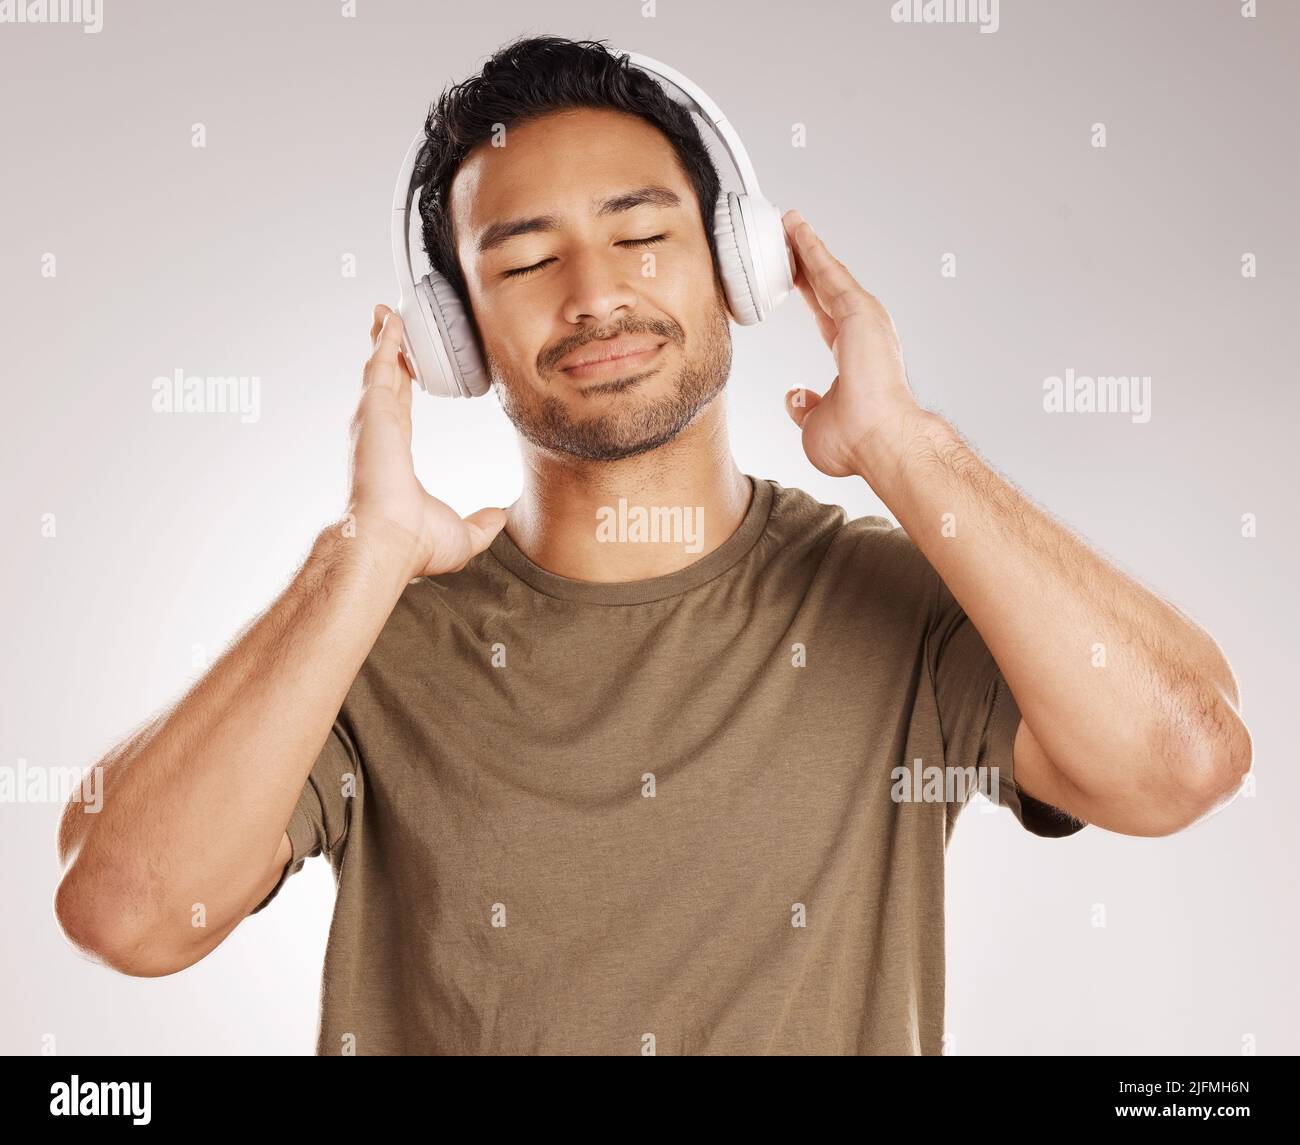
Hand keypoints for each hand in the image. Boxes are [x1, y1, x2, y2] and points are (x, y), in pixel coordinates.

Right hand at [342, 304, 506, 579]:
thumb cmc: (412, 545)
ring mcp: (371, 420)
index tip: (406, 359)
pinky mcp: (372, 411)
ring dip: (384, 336)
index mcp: (393, 452)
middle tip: (390, 320)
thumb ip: (481, 524)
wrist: (386, 543)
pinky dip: (385, 340)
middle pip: (384, 378)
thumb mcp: (461, 535)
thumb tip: (501, 518)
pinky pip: (380, 365)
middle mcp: (377, 432)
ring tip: (388, 310)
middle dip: (387, 347)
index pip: (398, 405)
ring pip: (378, 366)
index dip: (402, 379)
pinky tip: (393, 319)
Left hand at [780, 209, 923, 478]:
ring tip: (788, 220)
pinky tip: (796, 229)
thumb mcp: (816, 424)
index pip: (827, 315)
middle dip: (808, 260)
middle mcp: (864, 333)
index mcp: (855, 356)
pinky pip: (830, 273)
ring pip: (830, 274)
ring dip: (809, 246)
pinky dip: (812, 249)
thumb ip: (805, 407)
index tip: (792, 275)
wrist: (883, 443)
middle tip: (788, 233)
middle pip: (829, 287)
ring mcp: (866, 321)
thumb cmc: (858, 443)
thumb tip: (794, 396)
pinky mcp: (861, 313)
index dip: (809, 292)